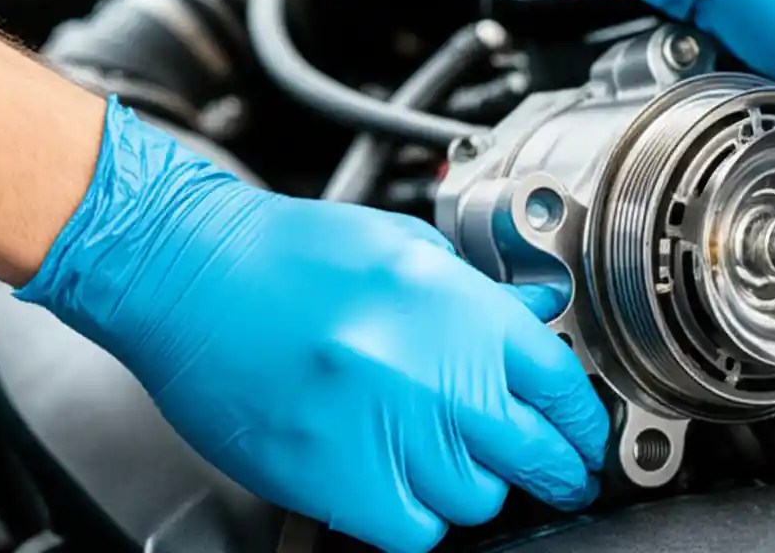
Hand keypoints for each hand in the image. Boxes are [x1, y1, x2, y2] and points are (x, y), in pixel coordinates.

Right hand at [17, 100, 608, 552]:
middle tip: (560, 473)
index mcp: (456, 306)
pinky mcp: (335, 480)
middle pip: (536, 452)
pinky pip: (415, 530)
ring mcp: (385, 431)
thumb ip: (478, 292)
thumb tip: (537, 313)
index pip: (561, 385)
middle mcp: (430, 372)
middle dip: (558, 469)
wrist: (189, 273)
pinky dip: (422, 517)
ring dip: (478, 487)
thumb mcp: (404, 249)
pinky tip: (407, 485)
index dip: (585, 424)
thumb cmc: (287, 253)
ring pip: (478, 498)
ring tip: (454, 461)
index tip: (585, 439)